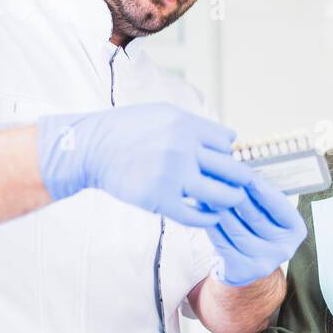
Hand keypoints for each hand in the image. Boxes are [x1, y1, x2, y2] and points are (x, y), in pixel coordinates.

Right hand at [36, 103, 254, 227]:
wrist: (92, 148)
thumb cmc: (128, 129)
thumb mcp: (164, 113)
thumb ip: (197, 125)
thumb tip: (229, 139)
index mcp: (186, 126)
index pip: (227, 144)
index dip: (228, 154)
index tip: (222, 163)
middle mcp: (183, 149)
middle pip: (232, 170)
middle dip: (241, 179)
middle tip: (241, 185)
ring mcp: (172, 176)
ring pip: (221, 195)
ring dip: (230, 200)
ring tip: (229, 201)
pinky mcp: (159, 200)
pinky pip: (196, 216)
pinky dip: (209, 218)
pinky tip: (211, 216)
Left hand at [204, 175, 307, 286]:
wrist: (247, 263)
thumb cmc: (257, 228)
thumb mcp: (267, 212)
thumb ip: (260, 196)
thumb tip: (239, 173)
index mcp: (296, 230)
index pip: (279, 206)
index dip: (262, 190)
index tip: (245, 174)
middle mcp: (285, 249)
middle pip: (256, 218)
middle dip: (236, 196)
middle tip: (219, 180)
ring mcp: (265, 263)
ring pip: (237, 231)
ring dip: (220, 210)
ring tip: (207, 193)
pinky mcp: (244, 271)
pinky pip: (223, 245)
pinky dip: (212, 227)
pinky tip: (202, 213)